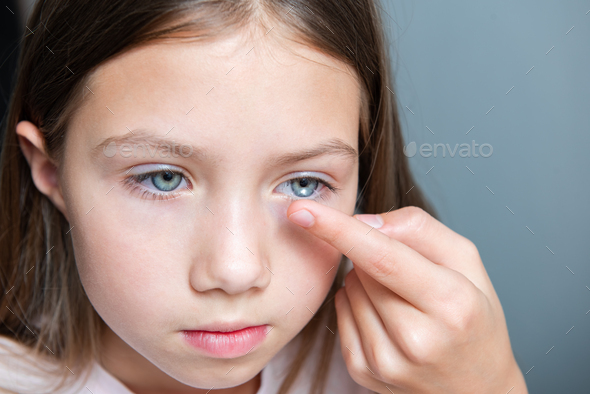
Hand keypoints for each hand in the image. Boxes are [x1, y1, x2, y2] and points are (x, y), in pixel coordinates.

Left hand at [287, 201, 527, 393]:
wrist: (477, 385)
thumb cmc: (474, 316)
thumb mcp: (466, 261)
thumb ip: (418, 229)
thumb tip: (364, 221)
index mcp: (450, 304)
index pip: (382, 257)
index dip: (338, 229)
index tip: (302, 210)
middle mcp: (417, 340)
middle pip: (361, 270)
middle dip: (372, 255)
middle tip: (408, 274)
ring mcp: (387, 362)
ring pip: (348, 289)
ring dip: (365, 280)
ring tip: (402, 300)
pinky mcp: (365, 373)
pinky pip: (340, 313)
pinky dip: (356, 302)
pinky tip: (384, 314)